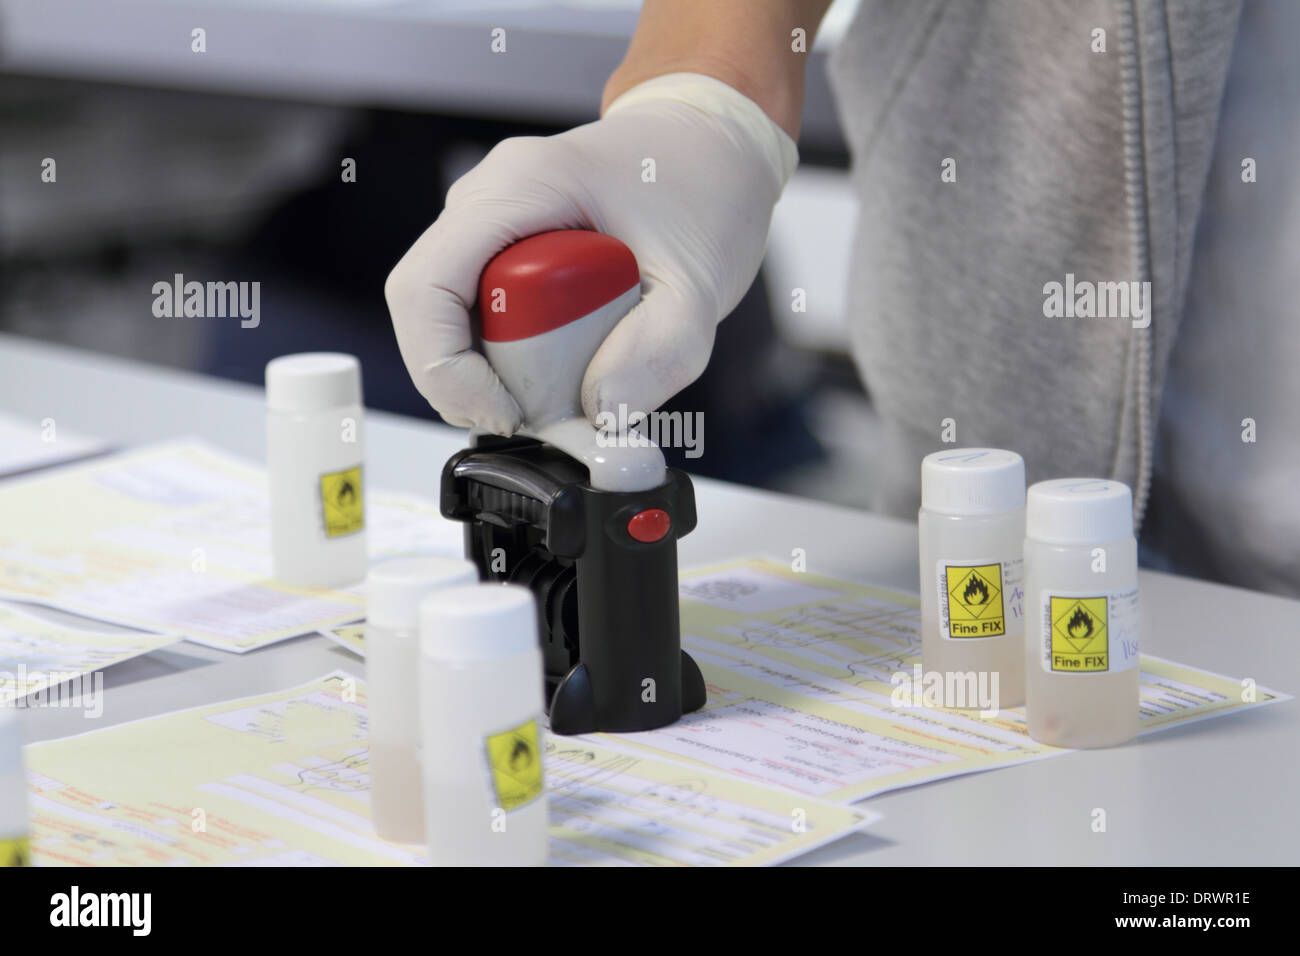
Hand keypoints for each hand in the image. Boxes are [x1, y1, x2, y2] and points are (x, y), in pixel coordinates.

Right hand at [384, 72, 797, 433]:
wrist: (712, 147)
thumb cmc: (703, 187)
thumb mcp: (701, 283)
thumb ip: (661, 351)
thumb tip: (601, 411)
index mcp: (519, 187)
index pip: (426, 289)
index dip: (447, 370)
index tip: (508, 415)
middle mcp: (485, 201)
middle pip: (427, 314)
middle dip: (469, 385)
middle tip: (541, 419)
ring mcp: (487, 227)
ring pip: (447, 324)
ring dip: (490, 378)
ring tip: (562, 398)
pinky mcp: (500, 254)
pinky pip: (477, 321)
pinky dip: (508, 364)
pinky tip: (561, 376)